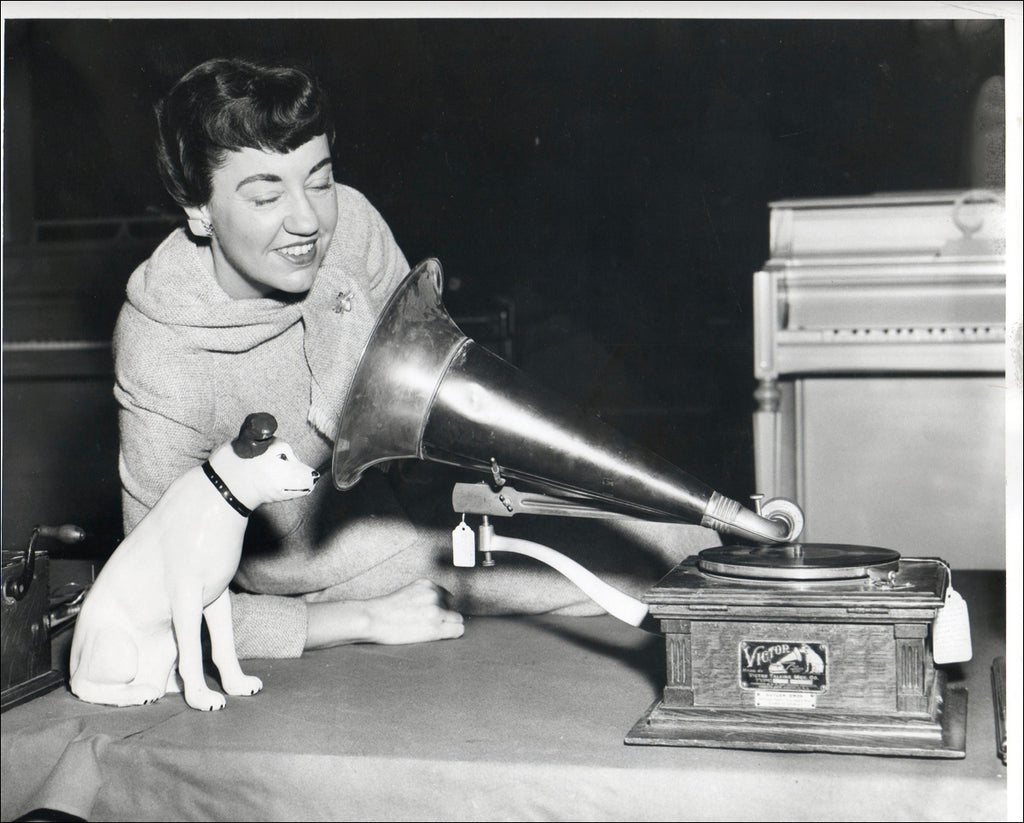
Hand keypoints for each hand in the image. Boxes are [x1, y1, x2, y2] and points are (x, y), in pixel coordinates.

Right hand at [305, 578, 464, 648]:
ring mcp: (436, 610)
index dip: (442, 607)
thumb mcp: (409, 593)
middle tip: (432, 624)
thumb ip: (425, 595)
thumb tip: (441, 606)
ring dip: (449, 625)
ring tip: (433, 631)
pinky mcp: (435, 627)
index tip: (434, 615)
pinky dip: (453, 633)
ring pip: (458, 619)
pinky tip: (442, 636)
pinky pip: (457, 630)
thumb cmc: (387, 610)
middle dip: (446, 615)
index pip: (447, 596)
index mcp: (427, 584)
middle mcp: (434, 595)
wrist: (374, 619)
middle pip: (453, 607)